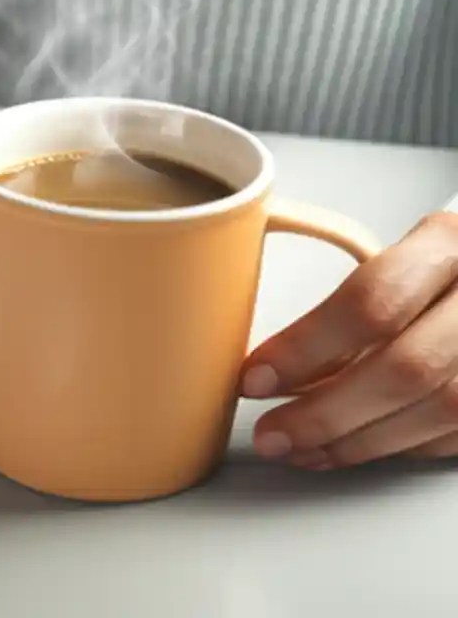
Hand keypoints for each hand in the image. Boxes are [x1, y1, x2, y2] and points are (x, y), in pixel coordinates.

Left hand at [241, 212, 457, 468]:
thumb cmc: (439, 269)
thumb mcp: (400, 260)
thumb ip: (347, 308)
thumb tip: (271, 367)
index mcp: (448, 244)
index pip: (372, 301)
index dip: (306, 348)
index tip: (255, 378)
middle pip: (405, 368)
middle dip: (326, 413)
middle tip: (271, 433)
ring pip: (437, 409)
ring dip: (357, 441)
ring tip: (301, 449)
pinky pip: (454, 433)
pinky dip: (396, 446)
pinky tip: (348, 448)